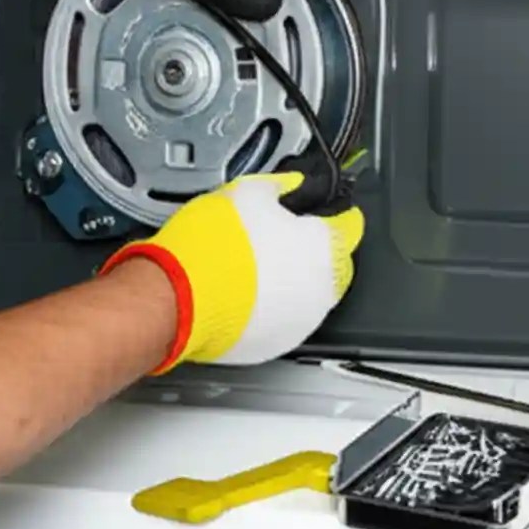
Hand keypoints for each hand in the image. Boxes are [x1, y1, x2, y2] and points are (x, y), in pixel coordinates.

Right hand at [99, 172, 364, 372]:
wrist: (178, 297)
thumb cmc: (212, 246)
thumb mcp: (246, 192)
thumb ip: (279, 186)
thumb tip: (289, 184)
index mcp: (324, 247)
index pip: (350, 226)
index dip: (336, 214)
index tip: (327, 212)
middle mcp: (322, 288)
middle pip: (334, 265)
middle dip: (316, 252)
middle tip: (286, 239)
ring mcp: (301, 321)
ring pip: (310, 297)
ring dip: (295, 283)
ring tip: (260, 269)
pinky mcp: (276, 344)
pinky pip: (284, 321)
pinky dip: (274, 309)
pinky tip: (248, 295)